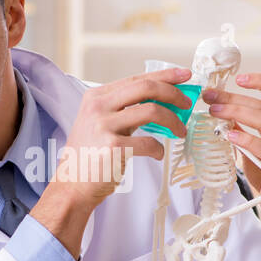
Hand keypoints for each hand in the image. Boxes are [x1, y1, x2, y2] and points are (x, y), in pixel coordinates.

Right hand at [48, 65, 191, 210]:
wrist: (73, 184)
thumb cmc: (91, 155)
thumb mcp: (100, 122)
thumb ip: (124, 109)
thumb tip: (161, 100)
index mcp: (97, 97)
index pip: (136, 78)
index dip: (164, 75)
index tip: (184, 75)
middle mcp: (98, 107)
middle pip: (146, 88)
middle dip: (173, 93)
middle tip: (187, 104)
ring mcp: (104, 126)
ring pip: (152, 111)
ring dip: (173, 121)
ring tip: (180, 131)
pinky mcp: (113, 147)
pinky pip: (149, 143)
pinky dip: (159, 149)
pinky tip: (157, 154)